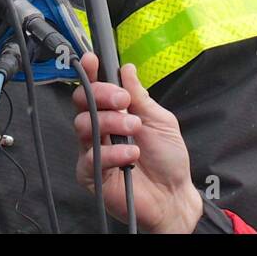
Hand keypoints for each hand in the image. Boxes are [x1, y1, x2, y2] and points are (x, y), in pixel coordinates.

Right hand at [72, 51, 203, 232]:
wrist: (174, 195)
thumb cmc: (168, 159)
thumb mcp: (161, 120)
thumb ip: (141, 97)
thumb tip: (127, 69)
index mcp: (114, 113)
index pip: (95, 89)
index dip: (90, 72)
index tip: (93, 60)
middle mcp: (100, 129)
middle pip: (82, 102)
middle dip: (101, 95)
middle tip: (124, 101)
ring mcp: (93, 151)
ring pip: (83, 126)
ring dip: (110, 123)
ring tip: (134, 130)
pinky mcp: (91, 175)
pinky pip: (89, 158)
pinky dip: (112, 153)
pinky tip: (130, 154)